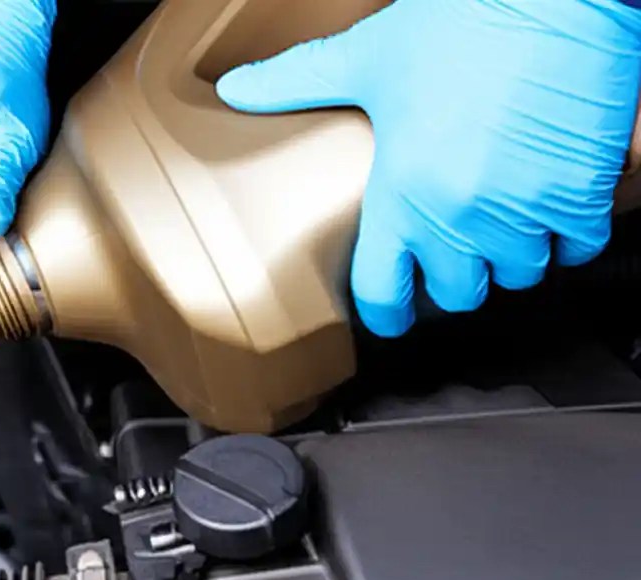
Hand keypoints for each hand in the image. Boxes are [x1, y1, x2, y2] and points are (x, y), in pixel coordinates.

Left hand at [217, 0, 640, 335]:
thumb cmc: (462, 24)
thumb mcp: (367, 58)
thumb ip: (297, 81)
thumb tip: (235, 89)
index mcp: (401, 195)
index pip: (383, 294)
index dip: (385, 313)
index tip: (389, 315)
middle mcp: (460, 216)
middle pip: (458, 294)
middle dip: (454, 279)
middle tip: (450, 253)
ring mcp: (523, 212)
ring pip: (519, 274)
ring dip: (510, 256)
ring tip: (498, 223)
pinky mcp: (579, 196)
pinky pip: (577, 249)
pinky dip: (567, 236)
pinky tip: (550, 206)